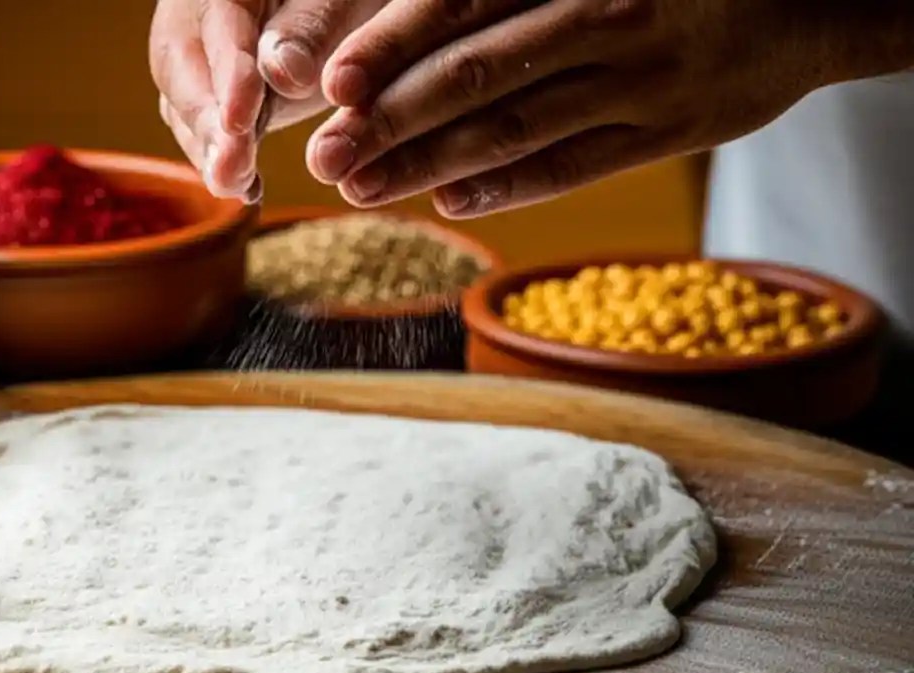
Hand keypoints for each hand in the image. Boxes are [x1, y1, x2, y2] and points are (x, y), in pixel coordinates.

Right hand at [149, 0, 385, 200]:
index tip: (239, 122)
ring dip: (208, 150)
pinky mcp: (206, 89)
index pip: (218, 27)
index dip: (228, 78)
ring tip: (235, 186)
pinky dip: (222, 157)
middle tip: (229, 173)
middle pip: (183, 69)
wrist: (326, 8)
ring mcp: (194, 54)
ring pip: (185, 102)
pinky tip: (248, 189)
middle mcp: (194, 15)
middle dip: (207, 126)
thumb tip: (286, 74)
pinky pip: (203, 124)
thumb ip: (309, 30)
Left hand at [303, 0, 913, 217]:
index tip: (332, 87)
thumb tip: (410, 11)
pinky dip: (507, 187)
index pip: (462, 3)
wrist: (799, 1)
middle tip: (324, 157)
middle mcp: (601, 15)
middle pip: (474, 74)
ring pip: (512, 128)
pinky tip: (450, 201)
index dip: (392, 45)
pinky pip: (571, 167)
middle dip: (388, 121)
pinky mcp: (662, 131)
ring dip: (428, 164)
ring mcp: (636, 79)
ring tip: (363, 188)